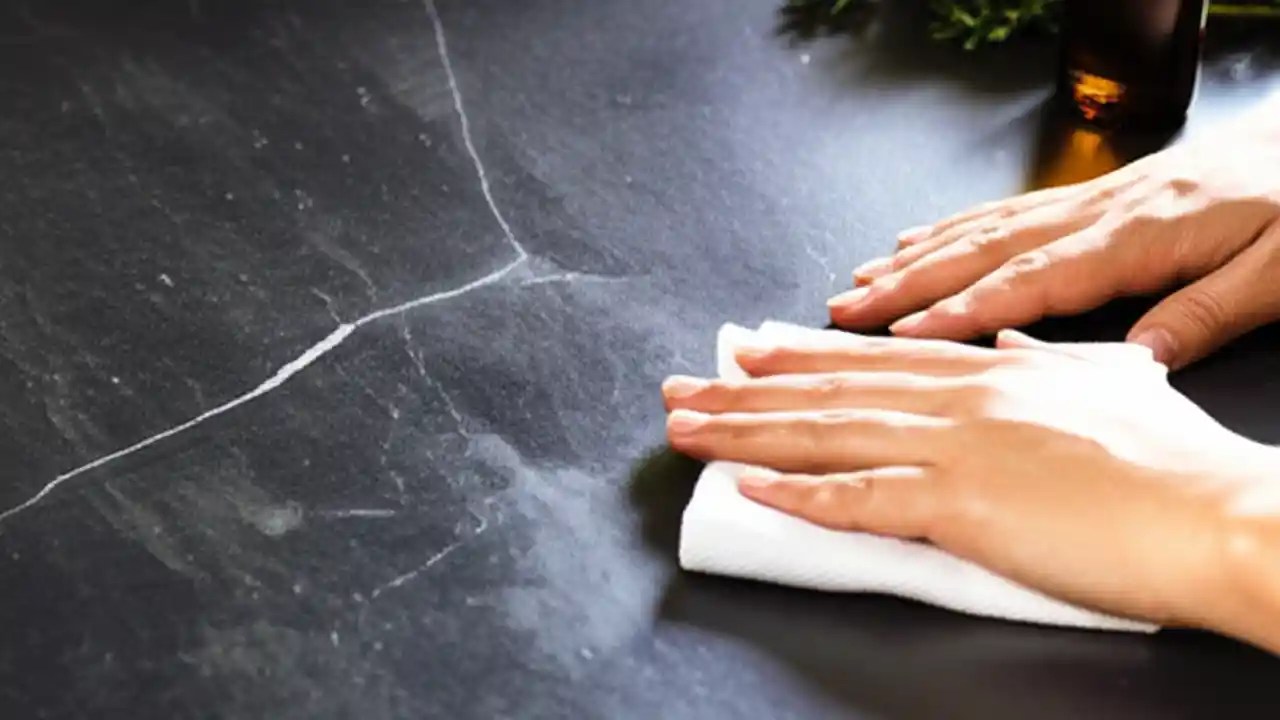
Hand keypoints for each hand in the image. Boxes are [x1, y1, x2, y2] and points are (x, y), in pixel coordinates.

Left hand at [662, 329, 1279, 642]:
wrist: (1217, 513)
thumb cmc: (1172, 464)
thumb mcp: (1108, 386)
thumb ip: (1049, 363)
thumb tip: (1014, 342)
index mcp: (991, 372)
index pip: (873, 360)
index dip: (801, 356)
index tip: (748, 351)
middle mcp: (961, 398)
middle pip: (831, 392)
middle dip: (747, 392)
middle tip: (684, 388)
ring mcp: (957, 447)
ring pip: (828, 436)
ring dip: (747, 435)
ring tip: (687, 431)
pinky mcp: (963, 503)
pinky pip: (863, 499)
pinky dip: (800, 496)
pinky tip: (751, 490)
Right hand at [828, 110, 1279, 369]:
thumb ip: (1204, 314)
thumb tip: (1135, 359)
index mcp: (1141, 237)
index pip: (1032, 282)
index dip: (962, 311)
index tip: (902, 335)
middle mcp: (1102, 214)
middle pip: (985, 252)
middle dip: (908, 285)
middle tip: (844, 309)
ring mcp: (1094, 201)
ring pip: (986, 229)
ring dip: (917, 258)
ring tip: (861, 282)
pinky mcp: (1099, 196)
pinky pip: (1010, 211)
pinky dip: (954, 227)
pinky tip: (922, 239)